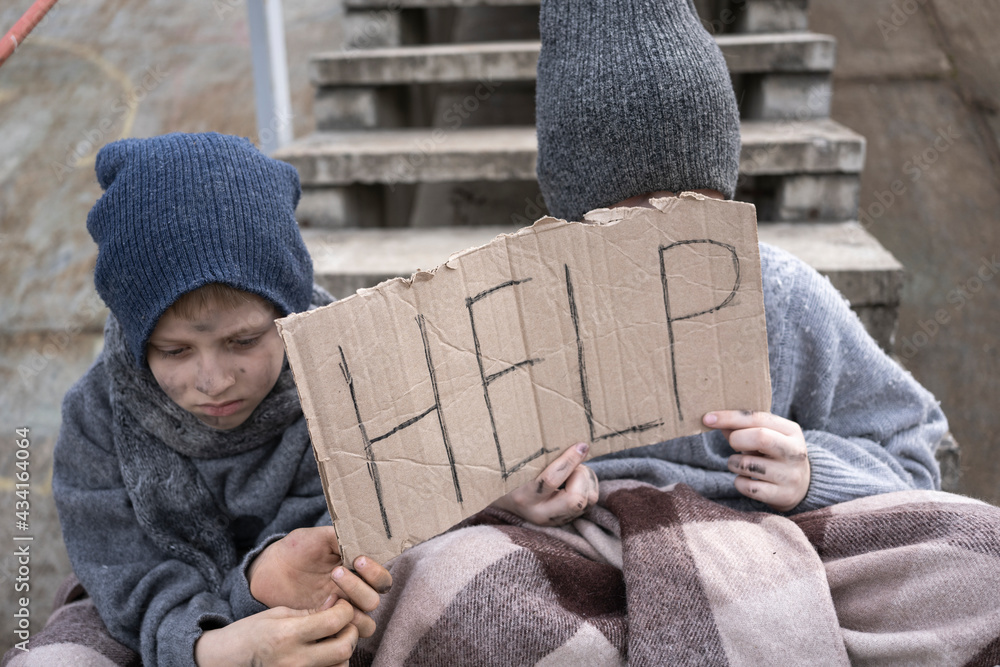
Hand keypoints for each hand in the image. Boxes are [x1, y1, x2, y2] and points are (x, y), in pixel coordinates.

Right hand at [195, 599, 357, 666]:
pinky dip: (333, 664)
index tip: (342, 605)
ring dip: (343, 650)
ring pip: (341, 666)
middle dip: (351, 631)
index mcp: (288, 635)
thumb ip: (310, 611)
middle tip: (344, 623)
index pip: (334, 622)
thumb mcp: (278, 614)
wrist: (228, 660)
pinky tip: (324, 653)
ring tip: (332, 639)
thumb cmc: (251, 633)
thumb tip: (338, 602)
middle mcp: (295, 660)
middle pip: (344, 648)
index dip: (346, 610)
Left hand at [247, 526, 390, 636]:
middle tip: (335, 573)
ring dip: (352, 610)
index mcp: (358, 572)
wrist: (270, 569)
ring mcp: (340, 612)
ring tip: (331, 596)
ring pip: (366, 623)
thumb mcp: (319, 537)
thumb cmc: (296, 550)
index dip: (375, 572)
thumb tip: (362, 539)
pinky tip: (321, 608)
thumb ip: (342, 537)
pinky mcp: (325, 626)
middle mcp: (354, 594)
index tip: (357, 560)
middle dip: (358, 587)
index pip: (382, 578)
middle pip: (374, 600)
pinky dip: (338, 626)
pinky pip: (344, 635)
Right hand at [491, 442, 598, 526]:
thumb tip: (573, 443)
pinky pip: (591, 500)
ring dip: (586, 479)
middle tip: (573, 464)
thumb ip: (541, 456)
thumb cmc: (513, 476)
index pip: (551, 480)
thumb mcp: (521, 466)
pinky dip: (589, 484)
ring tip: (574, 470)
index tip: (580, 446)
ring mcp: (557, 520)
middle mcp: (542, 514)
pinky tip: (576, 480)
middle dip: (580, 475)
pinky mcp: (569, 519)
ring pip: (588, 499)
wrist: (507, 502)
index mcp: (524, 497)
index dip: (569, 460)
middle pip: (576, 499)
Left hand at [704, 410, 809, 511]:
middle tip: (733, 446)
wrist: (802, 488)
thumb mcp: (766, 436)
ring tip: (739, 464)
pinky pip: (748, 487)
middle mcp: (795, 452)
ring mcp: (790, 475)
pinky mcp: (783, 496)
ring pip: (748, 465)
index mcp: (791, 430)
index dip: (729, 417)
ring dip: (734, 463)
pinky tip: (746, 480)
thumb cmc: (774, 455)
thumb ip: (742, 427)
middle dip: (736, 440)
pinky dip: (739, 482)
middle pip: (760, 437)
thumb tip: (713, 419)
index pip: (757, 417)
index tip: (707, 418)